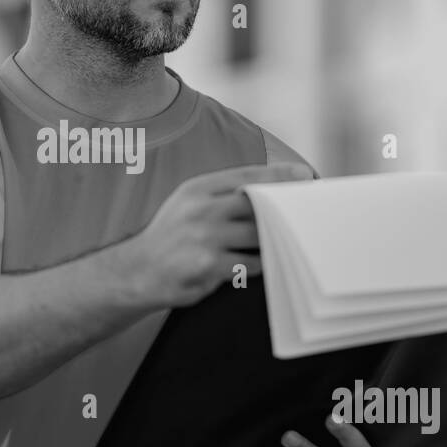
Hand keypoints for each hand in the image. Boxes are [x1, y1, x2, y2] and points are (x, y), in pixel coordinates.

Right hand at [122, 162, 316, 308]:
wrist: (137, 271)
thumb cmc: (172, 236)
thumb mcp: (188, 203)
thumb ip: (222, 194)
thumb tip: (270, 187)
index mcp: (197, 189)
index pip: (247, 176)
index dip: (280, 174)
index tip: (305, 175)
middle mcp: (201, 210)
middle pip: (258, 203)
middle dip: (286, 206)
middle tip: (309, 210)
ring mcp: (205, 239)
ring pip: (259, 234)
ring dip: (277, 237)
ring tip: (292, 238)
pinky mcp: (209, 267)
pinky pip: (251, 263)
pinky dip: (262, 263)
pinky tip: (267, 262)